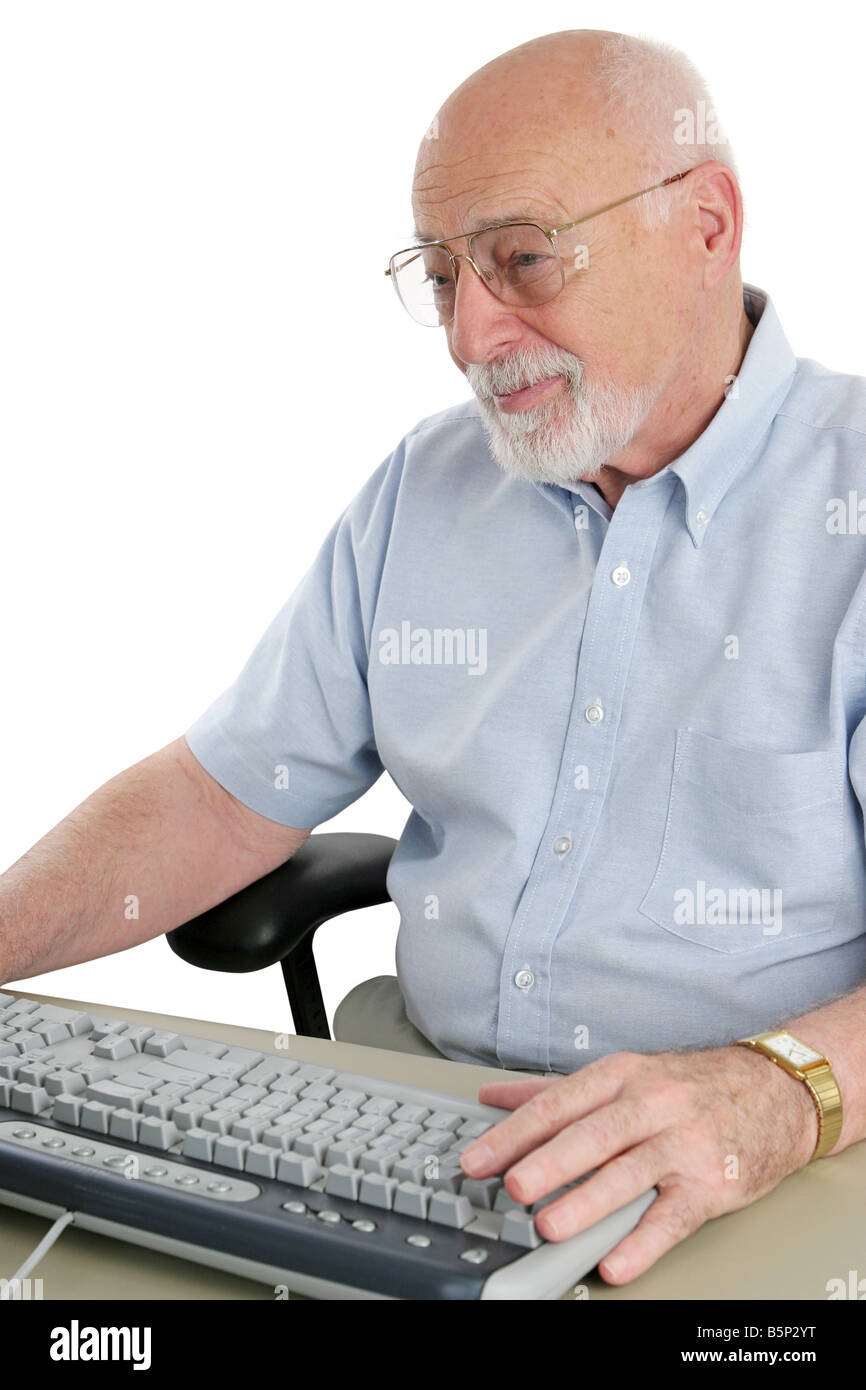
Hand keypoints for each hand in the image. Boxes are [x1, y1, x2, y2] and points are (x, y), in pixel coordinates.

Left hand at [461, 1045, 818, 1283]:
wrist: (774, 1093)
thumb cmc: (689, 1087)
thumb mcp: (624, 1075)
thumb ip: (555, 1091)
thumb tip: (494, 1099)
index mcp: (621, 1077)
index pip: (558, 1105)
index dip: (514, 1133)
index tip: (478, 1159)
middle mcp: (651, 1105)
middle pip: (593, 1135)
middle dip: (549, 1162)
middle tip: (512, 1187)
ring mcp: (683, 1144)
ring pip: (630, 1173)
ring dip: (588, 1202)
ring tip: (550, 1225)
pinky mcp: (711, 1184)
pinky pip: (674, 1216)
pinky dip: (644, 1240)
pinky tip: (616, 1260)